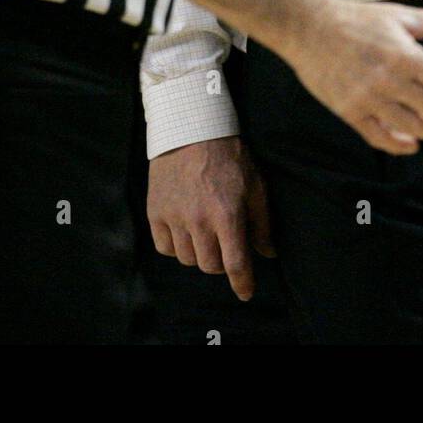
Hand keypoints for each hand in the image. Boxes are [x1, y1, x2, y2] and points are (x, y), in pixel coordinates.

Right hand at [147, 136, 273, 300]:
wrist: (191, 129)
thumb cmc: (229, 156)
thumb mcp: (255, 185)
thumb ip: (261, 223)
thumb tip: (267, 253)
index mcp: (228, 215)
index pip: (236, 264)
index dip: (243, 284)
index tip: (246, 293)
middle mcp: (199, 221)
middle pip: (210, 266)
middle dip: (222, 262)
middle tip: (226, 246)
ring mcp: (174, 217)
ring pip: (188, 259)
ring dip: (200, 253)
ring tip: (205, 232)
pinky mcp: (155, 212)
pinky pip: (165, 247)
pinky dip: (176, 245)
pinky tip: (185, 230)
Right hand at [281, 0, 422, 154]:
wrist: (308, 28)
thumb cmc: (355, 19)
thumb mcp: (398, 16)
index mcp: (405, 53)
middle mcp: (389, 78)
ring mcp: (368, 98)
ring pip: (410, 126)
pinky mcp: (349, 111)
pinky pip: (379, 138)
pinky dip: (399, 146)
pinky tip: (412, 145)